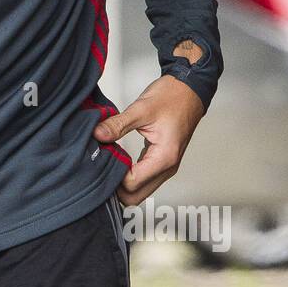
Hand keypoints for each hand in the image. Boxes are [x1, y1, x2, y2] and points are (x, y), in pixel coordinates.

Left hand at [91, 73, 205, 206]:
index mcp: (164, 158)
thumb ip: (118, 124)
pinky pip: (144, 179)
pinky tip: (118, 159)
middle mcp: (167, 167)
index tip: (102, 158)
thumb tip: (98, 135)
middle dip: (116, 186)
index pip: (132, 184)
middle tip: (102, 166)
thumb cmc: (173, 97)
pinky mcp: (162, 161)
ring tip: (109, 161)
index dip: (113, 174)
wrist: (189, 90)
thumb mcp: (141, 109)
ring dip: (122, 182)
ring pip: (140, 191)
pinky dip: (129, 175)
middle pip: (136, 196)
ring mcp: (166, 166)